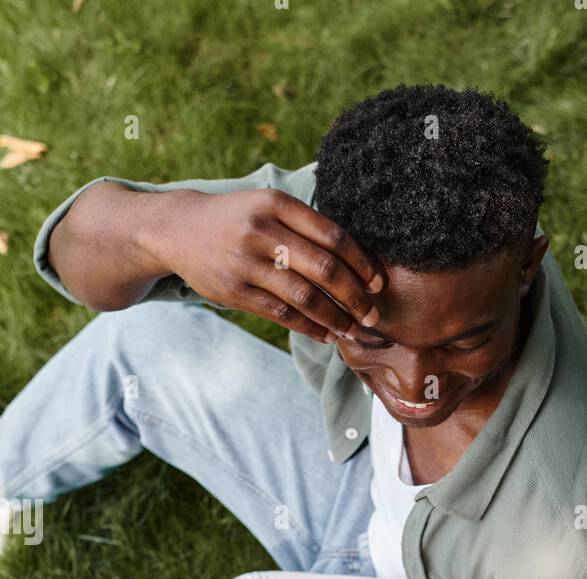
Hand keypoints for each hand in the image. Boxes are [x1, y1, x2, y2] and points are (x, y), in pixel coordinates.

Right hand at [163, 188, 385, 339]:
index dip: (362, 263)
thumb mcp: (267, 207)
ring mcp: (247, 263)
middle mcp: (262, 231)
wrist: (177, 230)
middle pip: (324, 268)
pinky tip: (326, 334)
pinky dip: (310, 327)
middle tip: (373, 315)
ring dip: (335, 318)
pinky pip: (282, 315)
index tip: (378, 283)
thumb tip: (357, 263)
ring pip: (305, 297)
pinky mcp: (235, 292)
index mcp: (277, 204)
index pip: (333, 236)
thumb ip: (305, 227)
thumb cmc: (237, 220)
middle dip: (355, 297)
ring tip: (352, 330)